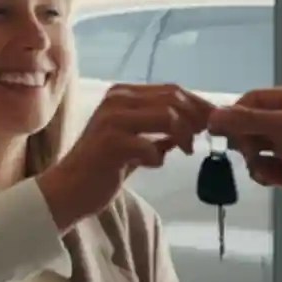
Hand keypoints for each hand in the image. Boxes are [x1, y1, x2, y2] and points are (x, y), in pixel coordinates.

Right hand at [39, 83, 213, 230]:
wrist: (67, 191)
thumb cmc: (102, 168)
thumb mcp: (135, 143)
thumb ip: (160, 132)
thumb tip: (194, 125)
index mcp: (122, 94)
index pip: (171, 90)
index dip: (198, 104)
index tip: (214, 120)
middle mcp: (117, 100)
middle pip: (173, 98)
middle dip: (197, 117)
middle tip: (204, 137)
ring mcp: (113, 119)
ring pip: (167, 116)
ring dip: (184, 135)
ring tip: (186, 150)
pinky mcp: (111, 143)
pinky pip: (151, 146)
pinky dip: (159, 157)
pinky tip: (153, 164)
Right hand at [207, 86, 281, 213]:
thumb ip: (247, 120)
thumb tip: (213, 115)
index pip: (256, 99)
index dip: (237, 112)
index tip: (218, 127)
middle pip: (252, 122)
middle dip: (245, 137)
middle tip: (244, 150)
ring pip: (255, 146)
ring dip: (253, 157)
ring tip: (261, 165)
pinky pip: (263, 165)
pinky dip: (263, 172)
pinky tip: (272, 178)